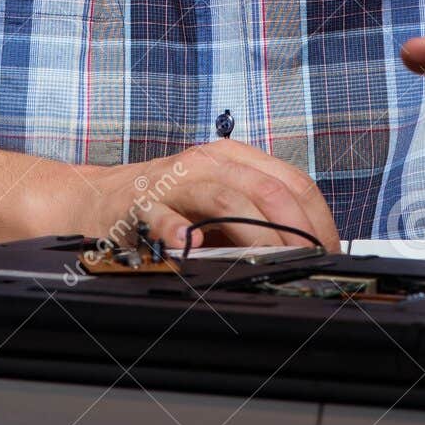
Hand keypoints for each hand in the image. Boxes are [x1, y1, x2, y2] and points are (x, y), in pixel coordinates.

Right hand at [75, 139, 341, 251]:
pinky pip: (163, 215)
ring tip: (273, 259)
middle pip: (268, 188)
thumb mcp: (217, 204)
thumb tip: (306, 253)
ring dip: (255, 232)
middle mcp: (209, 163)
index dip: (317, 218)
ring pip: (226, 197)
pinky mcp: (141, 204)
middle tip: (308, 264)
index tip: (328, 253)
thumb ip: (255, 219)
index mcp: (235, 159)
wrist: (96, 200)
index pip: (292, 181)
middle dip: (295, 230)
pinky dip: (177, 228)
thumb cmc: (166, 206)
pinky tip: (189, 244)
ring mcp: (176, 181)